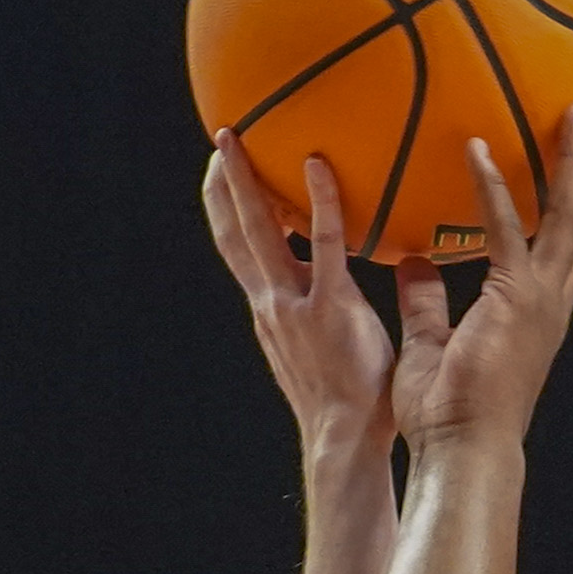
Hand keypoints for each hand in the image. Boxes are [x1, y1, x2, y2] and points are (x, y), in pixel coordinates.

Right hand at [203, 140, 395, 454]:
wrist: (347, 436)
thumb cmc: (350, 397)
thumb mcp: (327, 341)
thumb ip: (325, 303)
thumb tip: (336, 270)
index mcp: (270, 311)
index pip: (240, 251)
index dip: (227, 210)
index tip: (225, 173)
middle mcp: (271, 302)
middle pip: (234, 231)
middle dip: (223, 183)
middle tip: (222, 137)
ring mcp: (294, 305)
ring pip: (257, 230)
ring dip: (245, 180)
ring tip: (241, 138)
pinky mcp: (329, 307)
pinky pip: (324, 243)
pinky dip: (319, 201)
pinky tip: (318, 164)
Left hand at [387, 110, 572, 457]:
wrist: (463, 451)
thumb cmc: (446, 415)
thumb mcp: (430, 345)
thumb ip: (426, 302)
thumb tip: (414, 263)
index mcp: (537, 314)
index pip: (566, 247)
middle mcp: (551, 304)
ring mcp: (539, 302)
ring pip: (568, 218)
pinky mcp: (514, 302)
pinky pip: (504, 231)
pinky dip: (492, 189)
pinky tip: (479, 148)